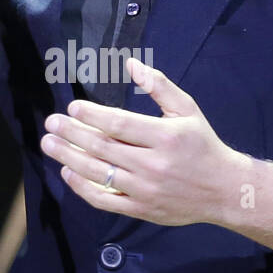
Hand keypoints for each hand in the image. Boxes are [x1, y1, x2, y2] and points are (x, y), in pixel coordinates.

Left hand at [40, 57, 248, 225]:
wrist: (223, 190)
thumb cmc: (202, 146)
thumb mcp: (187, 110)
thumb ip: (160, 86)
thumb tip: (132, 64)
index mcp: (165, 137)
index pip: (120, 124)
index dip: (92, 115)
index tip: (72, 107)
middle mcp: (153, 164)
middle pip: (103, 148)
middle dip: (72, 133)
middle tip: (51, 123)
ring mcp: (145, 189)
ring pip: (98, 173)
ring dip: (69, 157)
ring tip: (50, 144)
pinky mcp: (140, 209)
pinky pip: (104, 199)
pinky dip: (82, 187)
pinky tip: (68, 172)